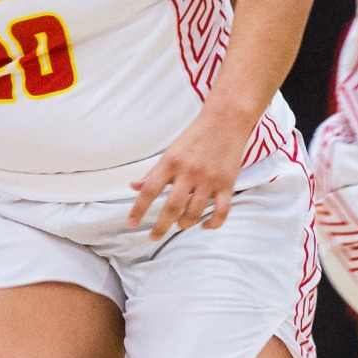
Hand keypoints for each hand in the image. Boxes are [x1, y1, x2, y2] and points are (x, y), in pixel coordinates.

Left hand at [127, 107, 252, 239]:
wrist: (226, 120)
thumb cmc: (196, 136)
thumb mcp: (171, 151)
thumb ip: (154, 172)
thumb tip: (134, 186)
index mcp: (171, 162)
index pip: (149, 190)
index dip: (138, 209)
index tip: (131, 223)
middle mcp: (188, 172)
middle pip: (172, 207)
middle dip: (161, 226)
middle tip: (154, 236)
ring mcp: (209, 179)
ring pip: (194, 213)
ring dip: (184, 224)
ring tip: (179, 224)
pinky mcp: (227, 184)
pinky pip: (221, 211)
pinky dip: (213, 223)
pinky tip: (205, 225)